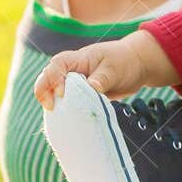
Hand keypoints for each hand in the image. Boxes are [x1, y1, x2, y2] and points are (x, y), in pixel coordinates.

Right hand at [33, 30, 178, 109]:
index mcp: (77, 59)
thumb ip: (101, 78)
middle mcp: (72, 71)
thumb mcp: (114, 68)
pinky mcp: (81, 96)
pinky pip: (69, 104)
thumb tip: (91, 89)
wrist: (136, 66)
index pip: (57, 65)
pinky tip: (70, 122)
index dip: (54, 79)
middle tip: (50, 108)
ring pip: (56, 93)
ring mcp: (75, 84)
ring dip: (55, 105)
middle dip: (44, 92)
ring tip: (59, 118)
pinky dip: (67, 112)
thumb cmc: (124, 61)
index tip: (62, 94)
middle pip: (48, 79)